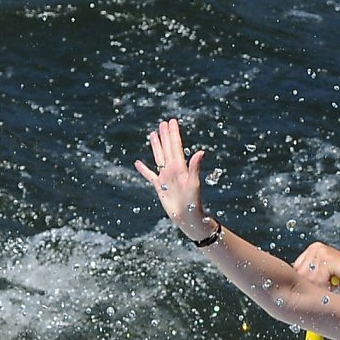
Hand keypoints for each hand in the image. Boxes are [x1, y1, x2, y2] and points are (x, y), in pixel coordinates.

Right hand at [133, 118, 212, 240]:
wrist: (187, 217)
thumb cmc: (193, 202)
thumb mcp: (194, 183)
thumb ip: (195, 167)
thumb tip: (201, 152)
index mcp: (180, 167)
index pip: (176, 146)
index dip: (173, 134)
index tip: (171, 121)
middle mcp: (173, 170)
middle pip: (167, 148)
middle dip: (165, 135)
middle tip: (163, 123)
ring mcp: (166, 177)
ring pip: (159, 158)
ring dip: (156, 146)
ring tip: (153, 134)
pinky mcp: (160, 187)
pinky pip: (150, 175)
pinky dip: (143, 170)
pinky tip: (138, 163)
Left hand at [292, 242, 339, 289]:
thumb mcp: (323, 273)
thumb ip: (310, 274)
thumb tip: (297, 284)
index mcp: (312, 248)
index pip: (297, 268)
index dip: (304, 280)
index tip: (314, 286)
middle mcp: (315, 248)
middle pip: (301, 273)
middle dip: (312, 284)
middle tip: (326, 284)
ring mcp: (320, 252)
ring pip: (309, 278)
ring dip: (320, 286)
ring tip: (331, 283)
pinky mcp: (326, 258)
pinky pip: (318, 279)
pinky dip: (326, 286)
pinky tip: (334, 283)